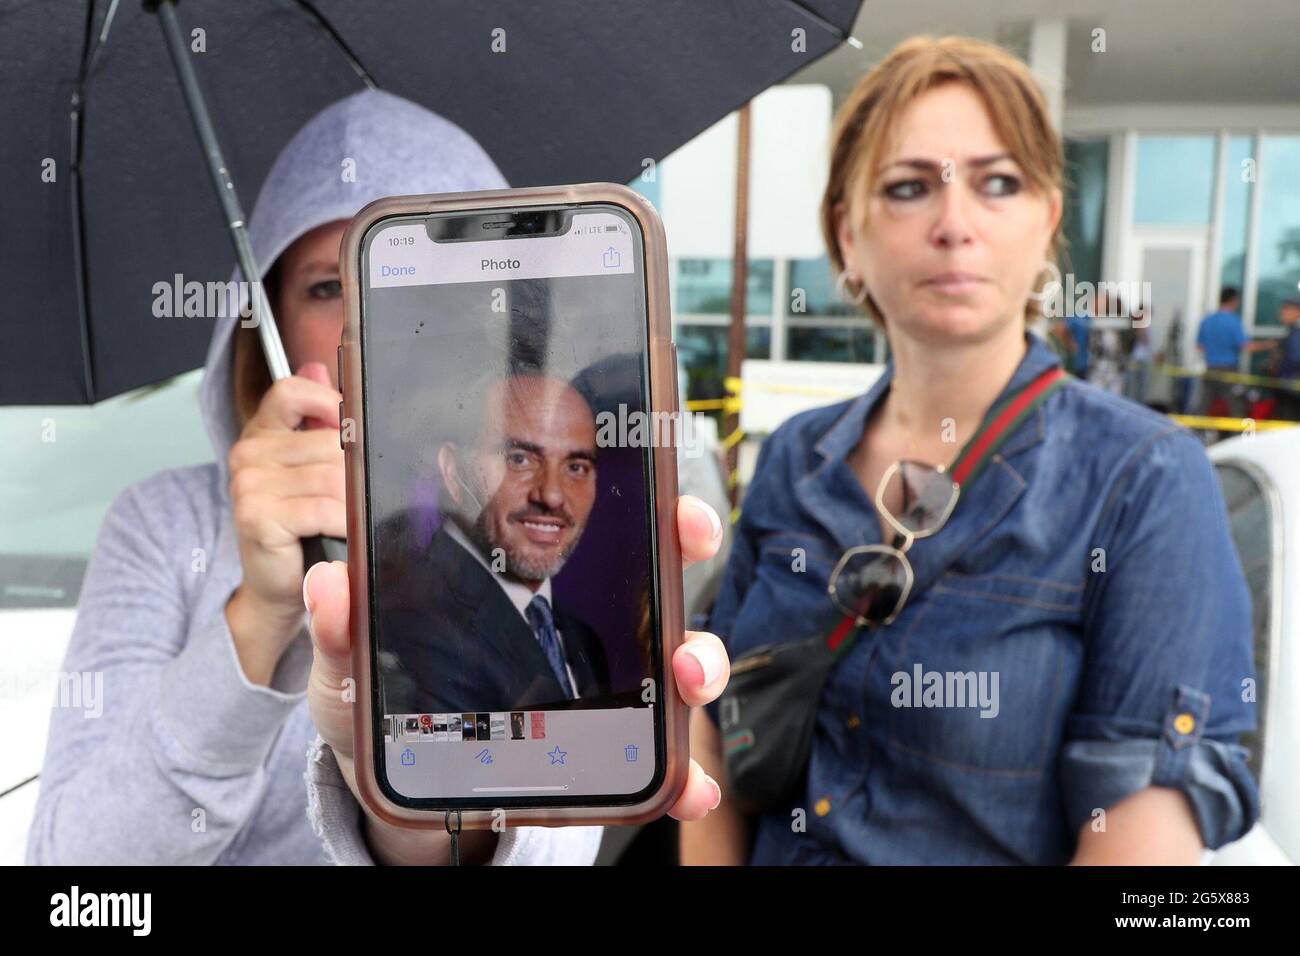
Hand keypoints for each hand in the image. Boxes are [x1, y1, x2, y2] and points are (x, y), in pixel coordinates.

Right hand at [225, 361, 342, 683]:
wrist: (275, 584)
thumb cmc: (297, 528)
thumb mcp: (310, 471)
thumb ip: (317, 422)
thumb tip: (323, 369)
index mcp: (263, 432)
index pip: (292, 392)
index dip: (330, 403)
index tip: (354, 430)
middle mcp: (250, 452)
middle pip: (329, 443)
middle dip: (357, 472)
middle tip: (366, 495)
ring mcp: (250, 482)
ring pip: (331, 477)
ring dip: (354, 502)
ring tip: (355, 519)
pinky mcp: (258, 514)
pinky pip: (323, 508)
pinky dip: (344, 522)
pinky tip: (345, 532)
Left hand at [302, 494, 731, 860]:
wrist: (397, 782)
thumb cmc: (388, 702)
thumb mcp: (357, 665)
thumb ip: (344, 628)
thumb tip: (332, 582)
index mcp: (534, 586)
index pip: (604, 533)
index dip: (653, 513)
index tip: (673, 512)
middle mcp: (587, 627)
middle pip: (659, 583)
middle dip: (686, 571)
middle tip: (682, 554)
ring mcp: (606, 689)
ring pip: (675, 663)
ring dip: (698, 665)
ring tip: (686, 681)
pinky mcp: (608, 754)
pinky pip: (659, 762)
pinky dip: (682, 775)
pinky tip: (686, 787)